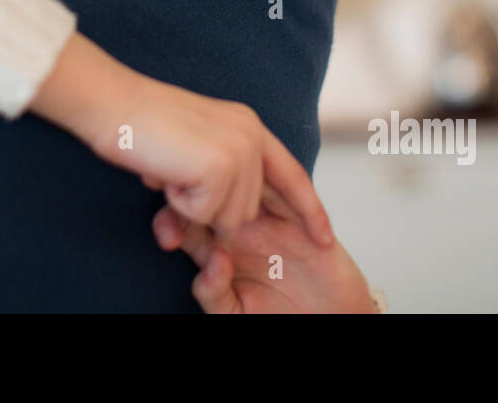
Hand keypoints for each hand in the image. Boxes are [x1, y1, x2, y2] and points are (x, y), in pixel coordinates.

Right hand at [30, 34, 333, 245]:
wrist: (113, 102)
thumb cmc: (141, 124)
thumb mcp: (195, 142)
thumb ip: (220, 167)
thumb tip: (226, 216)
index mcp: (249, 126)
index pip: (292, 175)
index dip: (310, 209)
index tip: (326, 239)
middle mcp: (251, 137)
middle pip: (247, 210)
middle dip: (209, 209)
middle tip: (173, 176)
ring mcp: (238, 152)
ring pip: (226, 218)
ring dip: (191, 206)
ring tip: (169, 170)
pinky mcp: (220, 168)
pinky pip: (203, 215)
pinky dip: (178, 204)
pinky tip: (164, 173)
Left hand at [152, 199, 375, 312]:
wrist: (328, 317)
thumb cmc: (277, 315)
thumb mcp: (236, 313)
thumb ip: (214, 293)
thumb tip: (213, 262)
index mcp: (212, 243)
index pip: (181, 216)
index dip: (169, 219)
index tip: (169, 238)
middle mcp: (235, 221)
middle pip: (209, 188)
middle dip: (195, 193)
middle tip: (193, 215)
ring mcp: (267, 213)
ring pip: (247, 179)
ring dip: (237, 187)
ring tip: (238, 222)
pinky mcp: (300, 213)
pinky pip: (290, 188)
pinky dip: (282, 194)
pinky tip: (269, 219)